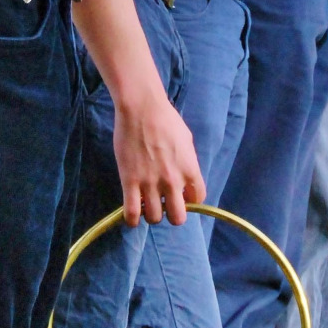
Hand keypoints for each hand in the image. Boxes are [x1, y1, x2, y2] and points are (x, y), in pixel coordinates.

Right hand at [113, 87, 205, 227]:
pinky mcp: (130, 182)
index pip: (197, 200)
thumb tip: (185, 176)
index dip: (188, 201)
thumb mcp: (187, 140)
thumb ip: (188, 162)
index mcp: (190, 170)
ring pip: (154, 218)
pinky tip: (132, 215)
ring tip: (145, 203)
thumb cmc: (166, 119)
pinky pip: (132, 213)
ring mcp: (151, 183)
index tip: (180, 195)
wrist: (142, 108)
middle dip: (171, 213)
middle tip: (163, 202)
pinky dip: (132, 219)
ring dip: (151, 214)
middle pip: (178, 218)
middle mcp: (173, 181)